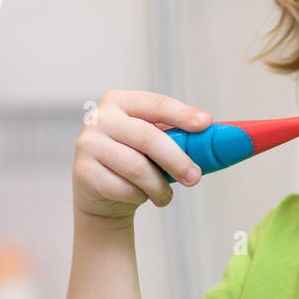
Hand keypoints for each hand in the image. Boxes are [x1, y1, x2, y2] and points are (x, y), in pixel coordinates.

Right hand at [72, 89, 211, 219]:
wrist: (100, 193)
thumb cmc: (135, 161)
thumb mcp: (153, 143)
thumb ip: (176, 135)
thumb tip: (215, 135)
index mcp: (120, 101)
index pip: (157, 103)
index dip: (183, 114)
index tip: (206, 123)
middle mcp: (100, 118)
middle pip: (148, 137)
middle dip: (177, 160)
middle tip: (195, 177)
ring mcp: (88, 144)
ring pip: (137, 167)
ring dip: (159, 186)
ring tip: (165, 196)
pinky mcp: (83, 172)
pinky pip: (122, 188)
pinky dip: (138, 196)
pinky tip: (138, 196)